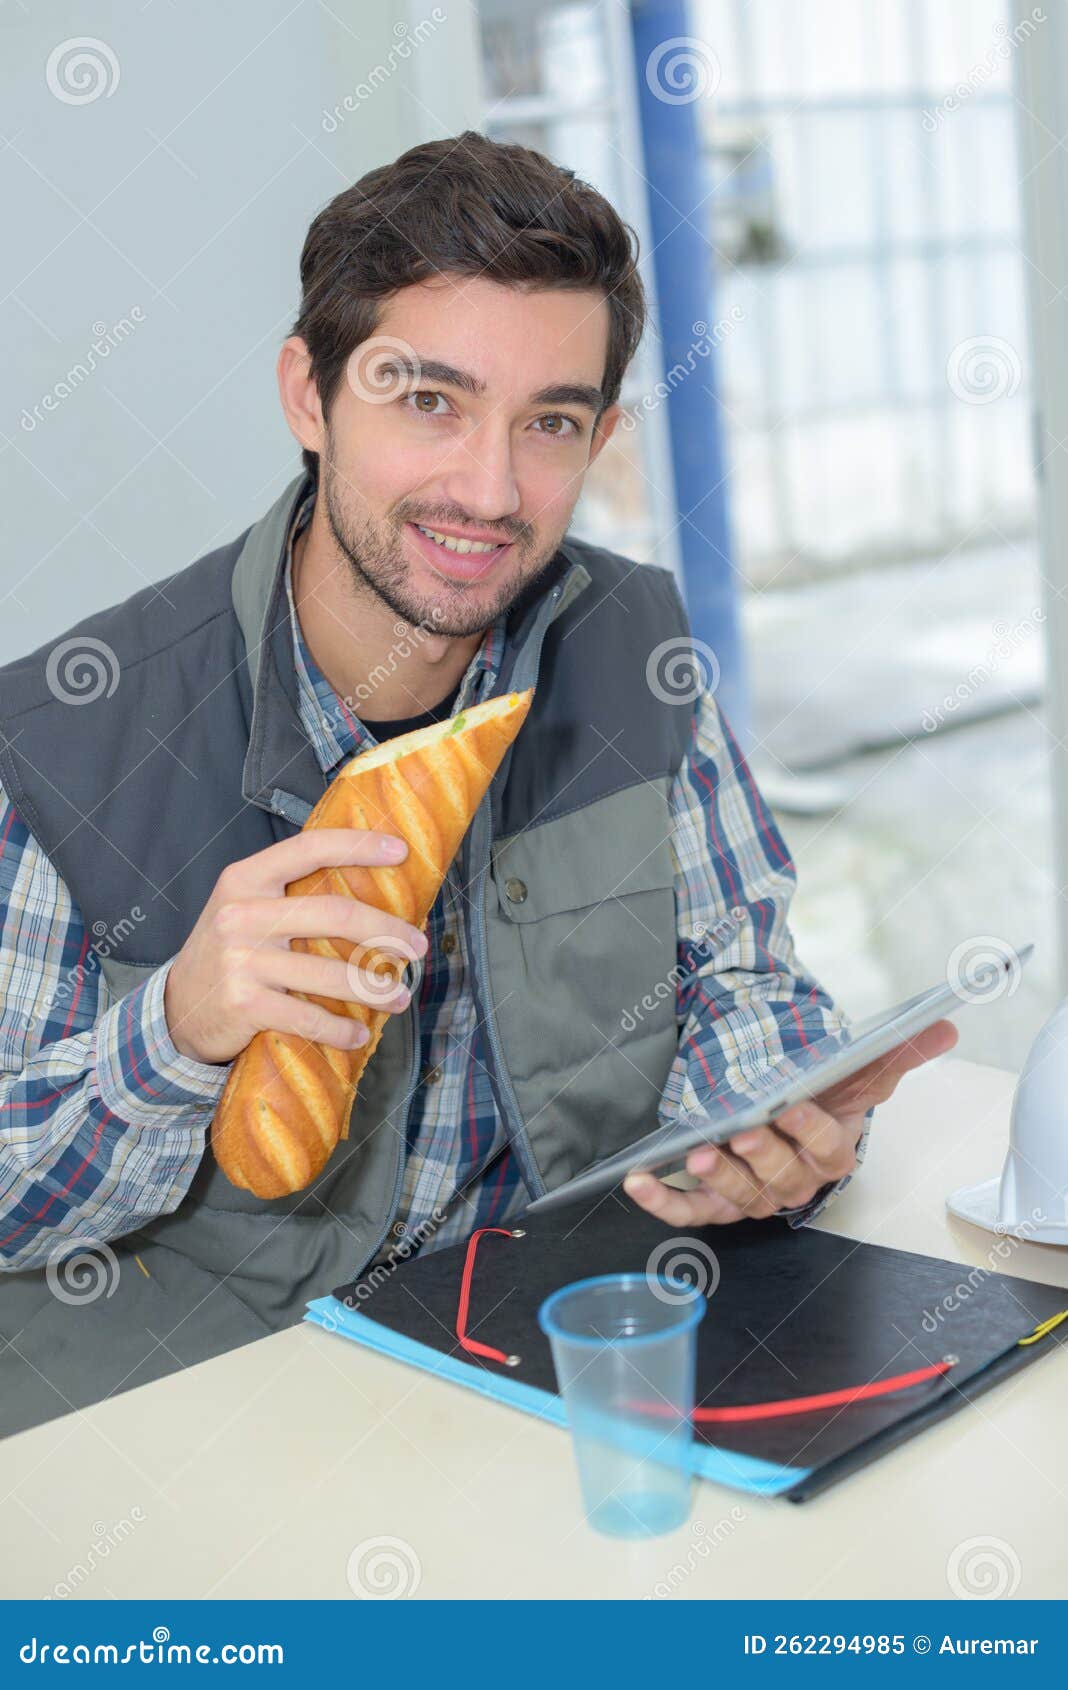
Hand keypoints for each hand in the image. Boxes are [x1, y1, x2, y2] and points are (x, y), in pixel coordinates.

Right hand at [164, 828, 427, 1064]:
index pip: (309, 848)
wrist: (177, 1006)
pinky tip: (358, 1033)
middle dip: (386, 930)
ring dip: (374, 988)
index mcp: (246, 879)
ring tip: (399, 996)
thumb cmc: (228, 951)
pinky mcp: (245, 1004)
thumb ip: (289, 893)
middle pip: (333, 913)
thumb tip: (368, 889)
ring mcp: (242, 960)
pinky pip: (308, 1016)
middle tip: (417, 946)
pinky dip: (340, 1030)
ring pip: (328, 973)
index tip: (401, 850)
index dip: (358, 845)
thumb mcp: (244, 907)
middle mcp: (242, 914)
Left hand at [624, 1019, 958, 1225]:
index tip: (791, 1106)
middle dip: (760, 1156)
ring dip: (715, 1178)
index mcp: (832, 1154)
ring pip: (737, 1198)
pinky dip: (664, 1203)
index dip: (809, 1131)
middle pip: (780, 1180)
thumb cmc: (822, 1094)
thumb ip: (899, 1051)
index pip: (826, 1150)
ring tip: (694, 1154)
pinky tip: (640, 1182)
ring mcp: (752, 1196)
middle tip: (740, 1130)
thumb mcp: (858, 1069)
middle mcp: (793, 1183)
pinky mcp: (713, 1202)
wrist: (784, 1108)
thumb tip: (946, 1025)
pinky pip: (690, 1212)